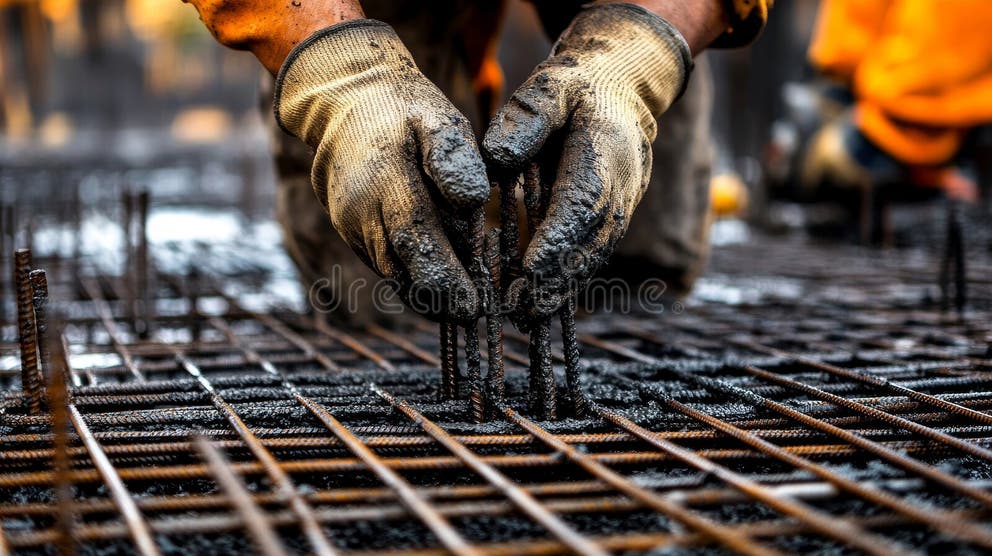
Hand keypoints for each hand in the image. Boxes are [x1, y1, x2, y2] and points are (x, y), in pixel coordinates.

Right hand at [276, 21, 489, 322]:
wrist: (344, 106)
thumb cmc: (404, 111)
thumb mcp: (437, 117)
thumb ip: (454, 157)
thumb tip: (472, 202)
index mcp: (385, 182)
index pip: (416, 241)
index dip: (446, 279)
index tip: (474, 307)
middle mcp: (361, 213)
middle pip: (403, 272)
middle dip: (442, 300)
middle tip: (477, 314)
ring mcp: (352, 228)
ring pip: (393, 276)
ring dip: (429, 296)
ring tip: (464, 305)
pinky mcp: (353, 236)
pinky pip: (386, 268)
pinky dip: (414, 281)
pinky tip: (444, 284)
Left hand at [483, 3, 690, 312]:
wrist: (623, 89)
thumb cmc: (578, 87)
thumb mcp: (551, 85)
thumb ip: (527, 116)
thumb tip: (497, 157)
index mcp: (606, 152)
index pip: (582, 203)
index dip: (558, 238)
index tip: (529, 267)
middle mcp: (622, 187)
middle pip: (591, 241)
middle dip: (556, 278)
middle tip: (520, 308)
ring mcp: (622, 206)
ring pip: (594, 255)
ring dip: (563, 288)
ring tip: (526, 316)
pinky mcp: (614, 218)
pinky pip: (593, 254)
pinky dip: (569, 280)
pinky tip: (541, 302)